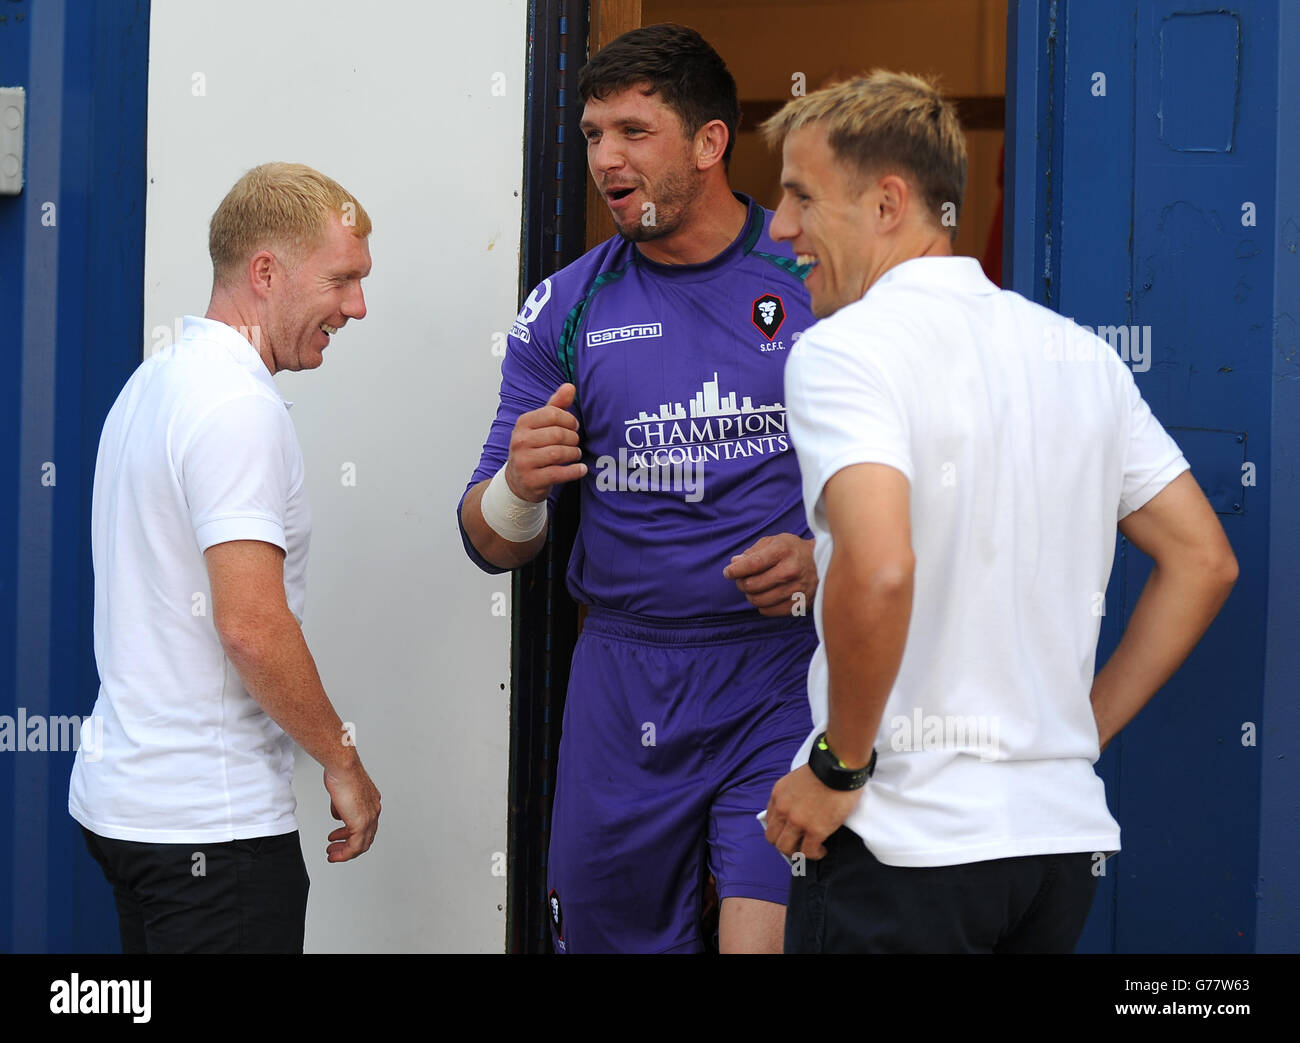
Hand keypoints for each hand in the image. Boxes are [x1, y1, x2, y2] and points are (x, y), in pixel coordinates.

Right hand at [322, 762, 381, 861]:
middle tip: (336, 849)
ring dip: (345, 852)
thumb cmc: (341, 773)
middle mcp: (374, 811)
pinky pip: (355, 846)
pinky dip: (344, 853)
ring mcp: (370, 817)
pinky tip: (335, 853)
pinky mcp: (361, 823)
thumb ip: (341, 806)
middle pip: (365, 837)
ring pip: (361, 844)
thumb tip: (337, 815)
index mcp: (371, 803)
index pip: (366, 825)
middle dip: (348, 846)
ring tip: (333, 853)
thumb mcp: (341, 793)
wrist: (343, 768)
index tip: (339, 839)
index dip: (352, 834)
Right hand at [505, 383, 585, 501]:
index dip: (569, 420)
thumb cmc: (533, 448)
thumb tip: (570, 386)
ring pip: (559, 453)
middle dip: (573, 438)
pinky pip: (558, 473)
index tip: (573, 427)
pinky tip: (581, 469)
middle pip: (557, 434)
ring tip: (575, 454)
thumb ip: (556, 405)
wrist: (517, 480)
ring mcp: (523, 461)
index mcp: (523, 423)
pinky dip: (574, 471)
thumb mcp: (541, 425)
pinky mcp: (531, 480)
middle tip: (574, 442)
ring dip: (573, 453)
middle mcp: (520, 441)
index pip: (553, 414)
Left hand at [722, 534, 816, 615]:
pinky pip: (768, 611)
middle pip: (752, 585)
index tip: (728, 572)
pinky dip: (762, 605)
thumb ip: (753, 551)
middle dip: (741, 583)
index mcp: (783, 551)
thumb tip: (734, 562)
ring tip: (754, 588)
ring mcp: (795, 589)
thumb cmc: (795, 550)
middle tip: (743, 579)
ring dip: (750, 595)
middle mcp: (790, 570)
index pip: (752, 564)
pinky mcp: (798, 605)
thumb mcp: (775, 541)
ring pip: (758, 600)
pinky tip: (766, 596)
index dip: (735, 570)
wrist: (826, 563)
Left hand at [764, 765, 861, 859]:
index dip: (780, 830)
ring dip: (797, 853)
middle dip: (784, 844)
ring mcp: (797, 821)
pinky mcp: (815, 830)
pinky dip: (815, 854)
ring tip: (810, 850)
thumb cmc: (824, 769)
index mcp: (778, 795)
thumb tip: (798, 808)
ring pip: (786, 848)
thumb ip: (791, 795)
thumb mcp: (796, 779)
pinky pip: (808, 852)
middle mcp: (783, 809)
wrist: (838, 767)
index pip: (770, 821)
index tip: (790, 832)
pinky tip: (822, 850)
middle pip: (773, 838)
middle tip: (798, 845)